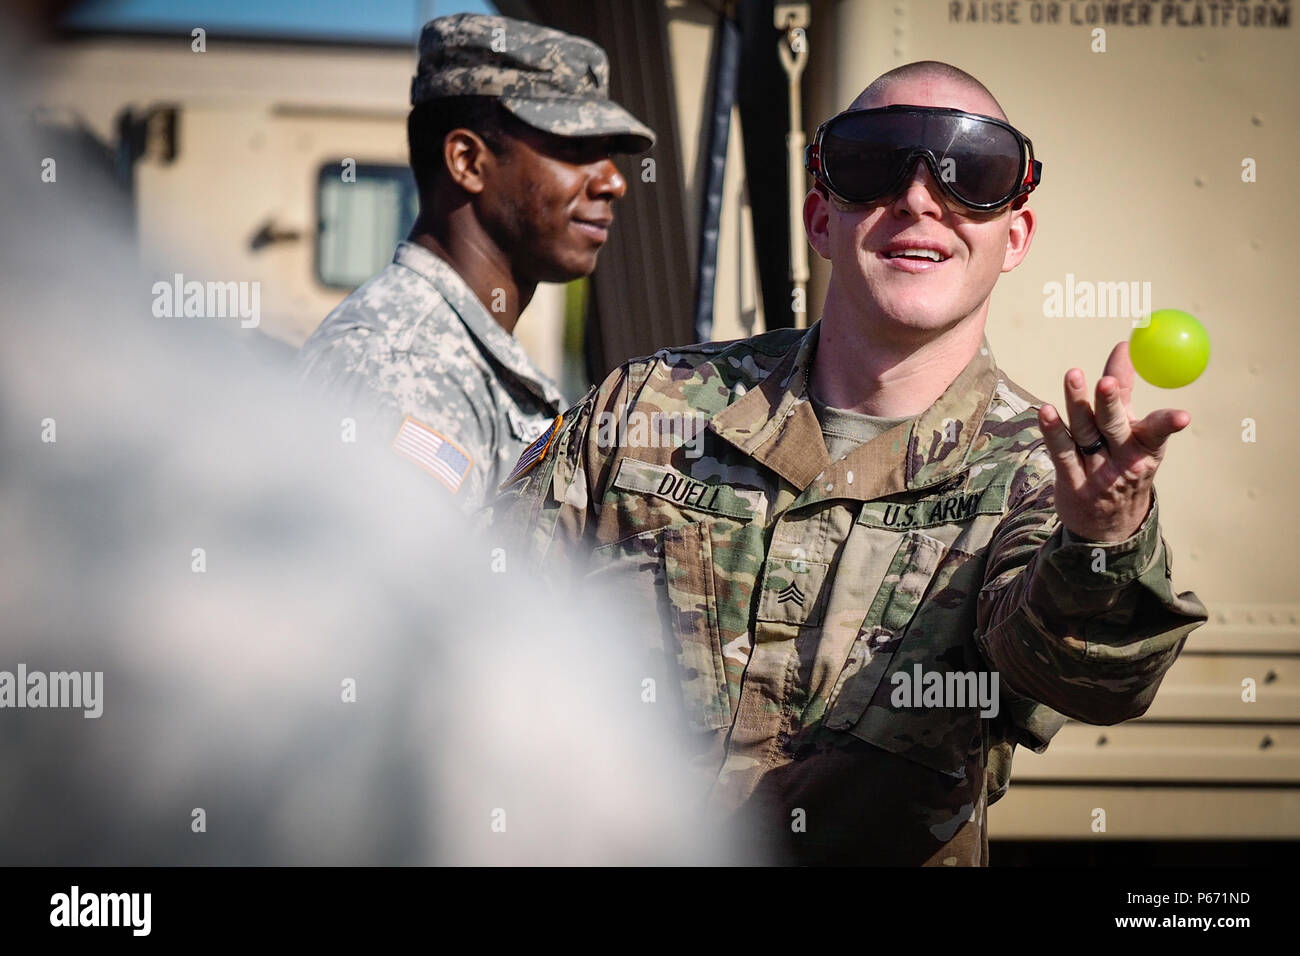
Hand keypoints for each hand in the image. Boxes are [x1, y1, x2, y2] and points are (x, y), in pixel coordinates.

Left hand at [1037, 341, 1189, 542]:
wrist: (1108, 523)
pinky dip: (1053, 431)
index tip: (1181, 417)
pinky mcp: (1071, 481)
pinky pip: (1061, 452)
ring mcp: (1096, 472)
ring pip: (1085, 433)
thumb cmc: (1122, 462)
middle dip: (1111, 403)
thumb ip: (1124, 388)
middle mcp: (1123, 460)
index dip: (1167, 422)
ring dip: (1077, 404)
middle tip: (1106, 381)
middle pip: (1115, 427)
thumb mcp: (1132, 432)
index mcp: (1146, 448)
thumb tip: (1124, 345)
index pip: (1156, 431)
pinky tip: (1045, 411)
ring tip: (1073, 375)